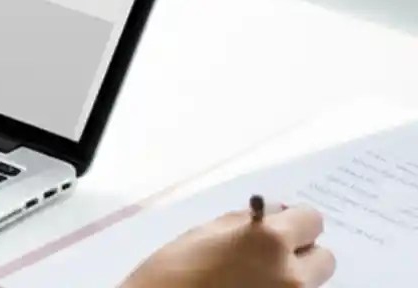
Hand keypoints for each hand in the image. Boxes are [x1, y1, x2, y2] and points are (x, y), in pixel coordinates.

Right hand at [120, 205, 335, 287]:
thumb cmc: (171, 272)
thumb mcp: (204, 233)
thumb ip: (245, 222)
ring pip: (310, 284)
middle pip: (324, 258)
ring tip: (254, 279)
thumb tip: (274, 213)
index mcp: (269, 241)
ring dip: (292, 278)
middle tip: (268, 258)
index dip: (296, 221)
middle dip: (301, 254)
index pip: (313, 220)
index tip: (281, 225)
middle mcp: (291, 275)